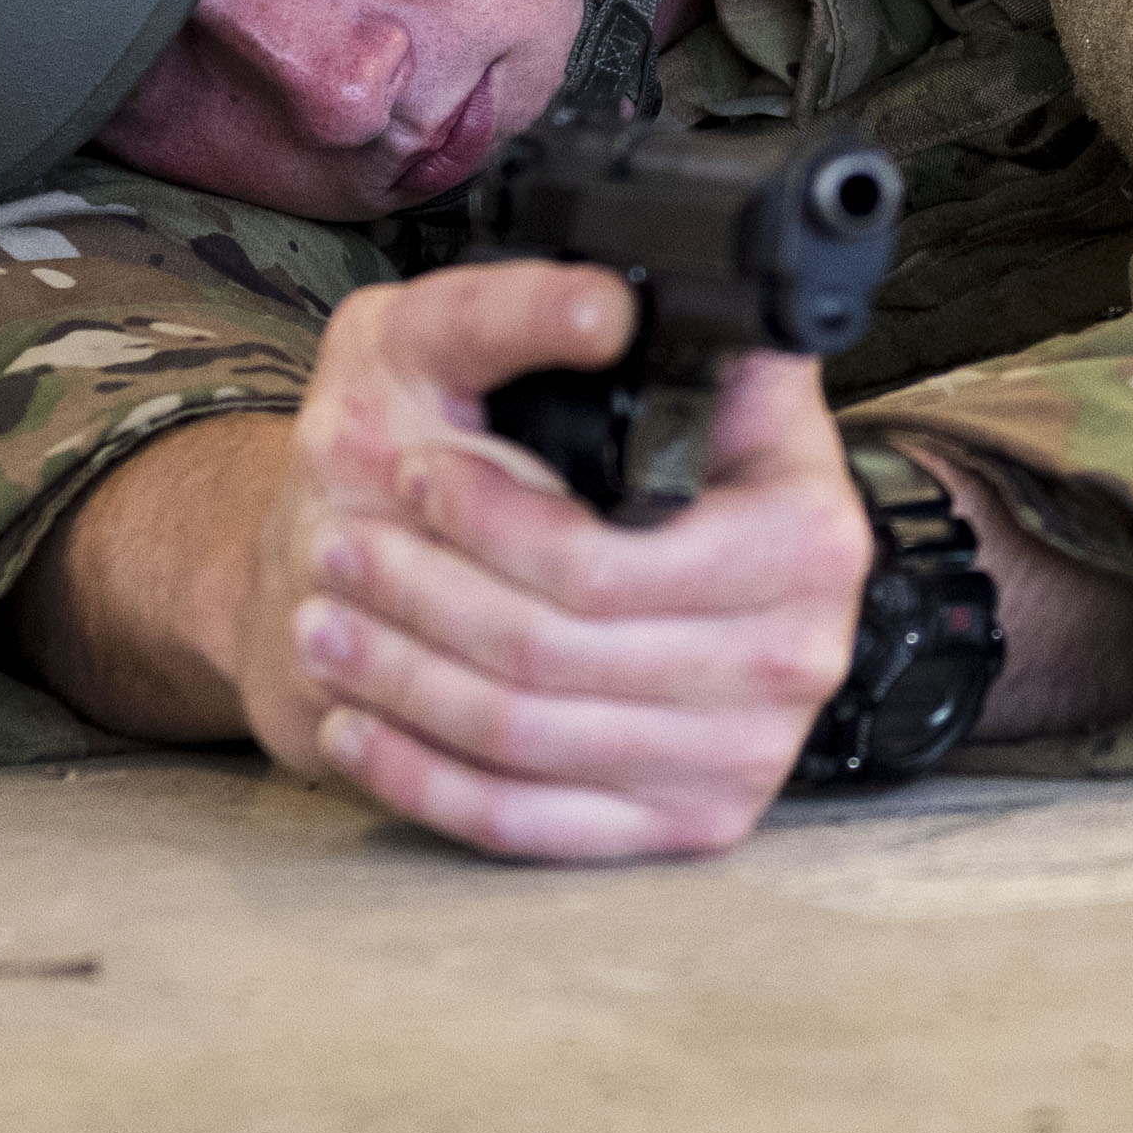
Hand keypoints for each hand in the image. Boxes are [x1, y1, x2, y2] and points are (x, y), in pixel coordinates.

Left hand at [245, 262, 872, 861]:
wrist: (588, 585)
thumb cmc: (574, 458)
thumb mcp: (571, 358)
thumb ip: (554, 309)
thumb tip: (603, 307)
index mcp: (807, 533)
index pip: (611, 566)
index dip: (493, 526)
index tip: (415, 474)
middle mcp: (796, 651)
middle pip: (558, 653)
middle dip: (422, 596)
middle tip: (339, 548)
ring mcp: (745, 752)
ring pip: (528, 736)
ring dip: (401, 677)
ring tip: (324, 618)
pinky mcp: (686, 825)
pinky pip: (528, 821)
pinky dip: (420, 774)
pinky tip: (356, 723)